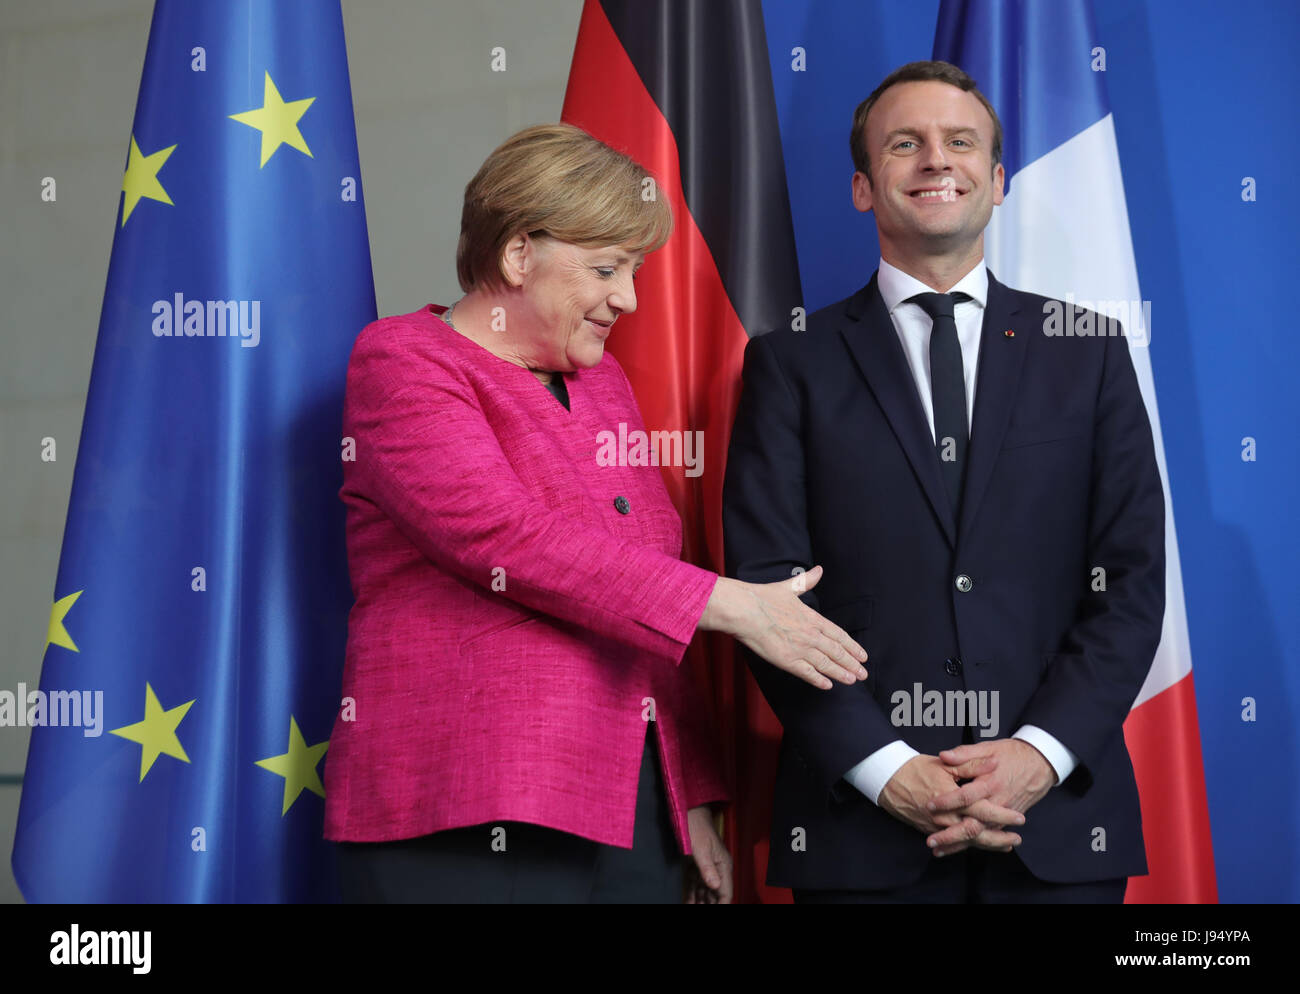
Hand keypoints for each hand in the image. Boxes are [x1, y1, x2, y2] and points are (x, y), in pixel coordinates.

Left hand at [685, 806, 732, 903]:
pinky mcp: (697, 865)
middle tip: (698, 910)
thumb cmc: (696, 827)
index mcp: (723, 865)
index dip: (721, 905)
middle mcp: (717, 868)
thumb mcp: (701, 849)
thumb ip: (708, 868)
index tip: (713, 912)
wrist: (688, 812)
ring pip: (706, 891)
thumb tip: (716, 886)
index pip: (726, 893)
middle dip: (710, 904)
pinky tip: (689, 902)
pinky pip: (697, 884)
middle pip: (716, 894)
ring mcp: (708, 867)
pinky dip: (693, 894)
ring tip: (693, 908)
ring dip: (701, 902)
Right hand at [700, 565, 867, 689]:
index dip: (852, 646)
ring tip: (852, 680)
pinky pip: (807, 673)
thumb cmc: (763, 598)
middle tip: (863, 673)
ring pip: (826, 664)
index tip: (862, 655)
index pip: (838, 635)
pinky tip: (827, 685)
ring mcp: (800, 649)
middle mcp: (810, 635)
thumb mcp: (788, 588)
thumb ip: (806, 582)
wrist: (744, 610)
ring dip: (841, 673)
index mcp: (812, 618)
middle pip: (837, 652)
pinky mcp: (787, 660)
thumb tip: (818, 570)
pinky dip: (819, 680)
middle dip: (852, 664)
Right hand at [879, 754, 1022, 839]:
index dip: (1002, 815)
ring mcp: (936, 826)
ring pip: (966, 841)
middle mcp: (945, 816)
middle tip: (1016, 839)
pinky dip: (968, 845)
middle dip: (999, 838)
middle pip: (977, 832)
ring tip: (1005, 845)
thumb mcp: (945, 763)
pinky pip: (952, 842)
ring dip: (987, 844)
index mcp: (952, 797)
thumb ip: (971, 764)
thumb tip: (994, 763)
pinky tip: (980, 845)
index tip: (1019, 818)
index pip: (982, 809)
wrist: (888, 780)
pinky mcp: (929, 830)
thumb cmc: (917, 768)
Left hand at [924, 738, 1054, 855]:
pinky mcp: (1008, 820)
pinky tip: (958, 849)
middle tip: (931, 841)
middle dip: (951, 835)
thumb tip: (943, 755)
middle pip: (973, 825)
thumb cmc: (1012, 754)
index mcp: (990, 783)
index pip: (965, 796)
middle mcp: (998, 802)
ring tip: (939, 850)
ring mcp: (1004, 814)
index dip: (946, 801)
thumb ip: (965, 754)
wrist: (1040, 763)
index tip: (929, 805)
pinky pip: (990, 836)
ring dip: (960, 845)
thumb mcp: (988, 748)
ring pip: (981, 835)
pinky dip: (974, 845)